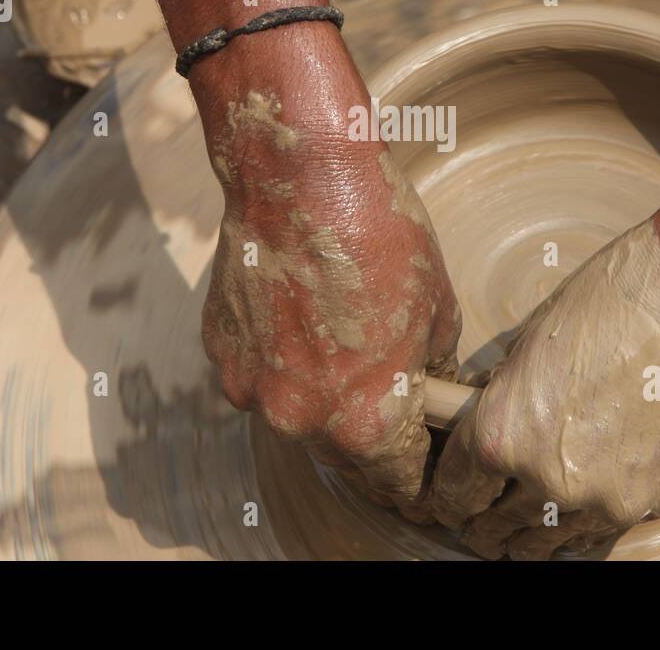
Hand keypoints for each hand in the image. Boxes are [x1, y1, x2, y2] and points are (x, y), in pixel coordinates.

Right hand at [200, 87, 460, 513]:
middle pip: (342, 454)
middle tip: (381, 383)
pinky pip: (258, 373)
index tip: (421, 453)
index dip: (417, 468)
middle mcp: (302, 420)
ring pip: (295, 412)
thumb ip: (431, 369)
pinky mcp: (221, 353)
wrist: (301, 178)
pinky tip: (297, 310)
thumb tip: (430, 388)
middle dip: (366, 429)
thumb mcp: (438, 309)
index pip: (398, 481)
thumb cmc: (380, 237)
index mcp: (365, 421)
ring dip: (317, 392)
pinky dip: (278, 357)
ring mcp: (252, 388)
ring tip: (335, 334)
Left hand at [431, 219, 659, 558]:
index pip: (455, 494)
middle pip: (501, 527)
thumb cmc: (614, 301)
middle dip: (488, 526)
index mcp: (505, 436)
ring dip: (540, 537)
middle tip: (485, 528)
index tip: (452, 506)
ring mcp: (612, 500)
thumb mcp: (531, 341)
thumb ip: (505, 396)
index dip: (448, 501)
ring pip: (560, 540)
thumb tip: (483, 418)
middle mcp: (551, 481)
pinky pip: (622, 519)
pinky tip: (602, 495)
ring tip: (531, 538)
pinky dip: (607, 511)